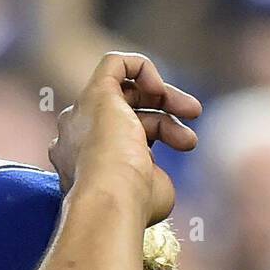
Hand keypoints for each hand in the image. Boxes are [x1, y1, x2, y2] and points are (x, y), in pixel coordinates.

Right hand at [49, 53, 200, 226]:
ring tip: (194, 112)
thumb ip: (151, 180)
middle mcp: (75, 139)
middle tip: (190, 140)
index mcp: (82, 167)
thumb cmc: (129, 205)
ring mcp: (82, 115)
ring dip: (166, 98)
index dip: (153, 144)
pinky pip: (114, 64)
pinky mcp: (95, 93)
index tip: (180, 151)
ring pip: (126, 92)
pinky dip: (141, 67)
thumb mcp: (148, 193)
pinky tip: (159, 89)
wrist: (111, 198)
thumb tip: (155, 177)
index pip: (119, 143)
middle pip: (125, 117)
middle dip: (163, 122)